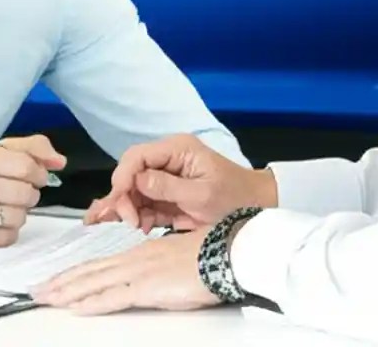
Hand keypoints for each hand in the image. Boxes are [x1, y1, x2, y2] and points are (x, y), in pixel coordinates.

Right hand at [0, 135, 66, 248]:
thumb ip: (32, 149)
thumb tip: (60, 162)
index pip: (26, 166)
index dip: (39, 174)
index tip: (35, 178)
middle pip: (25, 194)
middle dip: (29, 196)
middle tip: (18, 194)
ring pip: (18, 218)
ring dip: (19, 215)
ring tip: (5, 208)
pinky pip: (7, 237)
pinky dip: (8, 232)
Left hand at [32, 228, 217, 313]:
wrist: (227, 252)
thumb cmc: (211, 255)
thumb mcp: (175, 260)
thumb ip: (156, 270)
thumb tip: (147, 279)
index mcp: (140, 253)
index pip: (99, 265)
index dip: (75, 273)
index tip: (56, 280)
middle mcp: (133, 259)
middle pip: (88, 272)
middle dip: (60, 282)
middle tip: (37, 290)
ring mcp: (138, 272)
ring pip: (93, 282)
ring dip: (66, 291)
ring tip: (45, 297)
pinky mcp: (147, 286)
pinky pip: (112, 296)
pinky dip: (91, 302)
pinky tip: (75, 307)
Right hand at [86, 135, 275, 231]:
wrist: (257, 208)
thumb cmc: (235, 198)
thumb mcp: (202, 194)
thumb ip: (168, 187)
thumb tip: (137, 182)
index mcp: (177, 150)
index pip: (137, 157)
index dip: (123, 178)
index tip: (120, 202)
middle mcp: (167, 160)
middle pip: (131, 173)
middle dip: (124, 197)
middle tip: (128, 221)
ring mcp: (166, 178)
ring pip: (134, 190)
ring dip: (129, 208)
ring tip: (129, 226)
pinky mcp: (168, 195)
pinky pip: (145, 203)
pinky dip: (139, 215)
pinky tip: (141, 226)